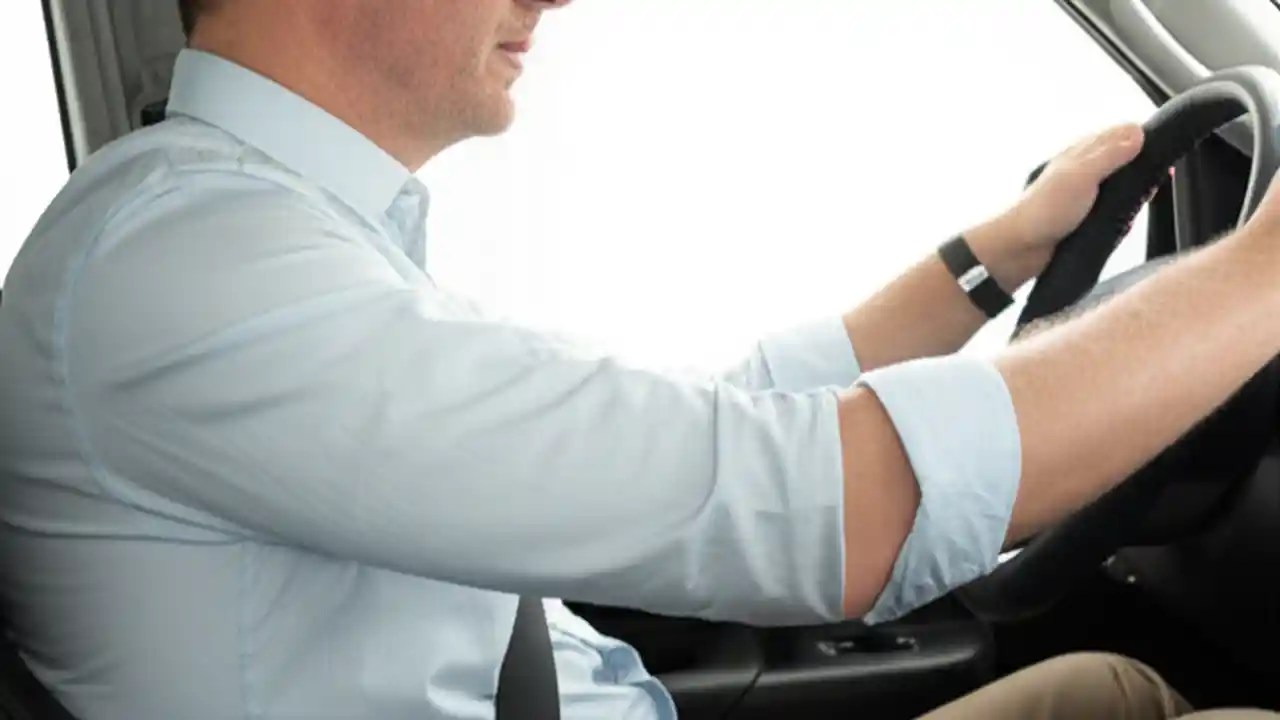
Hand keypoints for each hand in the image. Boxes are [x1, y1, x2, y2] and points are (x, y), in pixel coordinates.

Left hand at [976, 124, 1145, 286]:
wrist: (1020, 250)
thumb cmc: (1044, 210)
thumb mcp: (1080, 176)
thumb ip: (1108, 154)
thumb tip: (1138, 133)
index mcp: (1082, 153)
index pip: (1122, 135)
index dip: (1144, 141)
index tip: (1164, 154)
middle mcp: (1085, 171)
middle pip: (1126, 162)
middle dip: (1143, 171)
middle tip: (1157, 181)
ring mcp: (1086, 196)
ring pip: (1122, 189)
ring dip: (1134, 196)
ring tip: (1143, 200)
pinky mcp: (1087, 218)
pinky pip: (1113, 214)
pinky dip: (1122, 218)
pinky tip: (1125, 223)